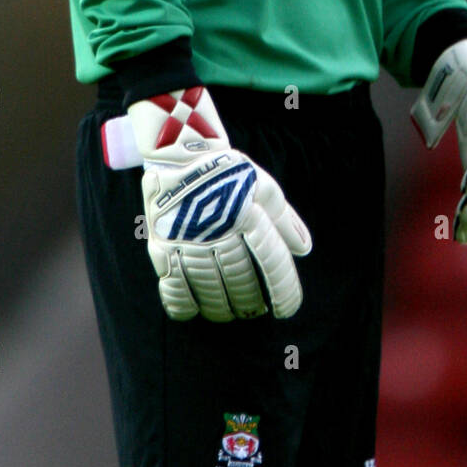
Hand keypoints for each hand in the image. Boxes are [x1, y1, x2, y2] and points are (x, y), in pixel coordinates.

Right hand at [105, 86, 311, 320]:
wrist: (178, 153)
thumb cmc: (227, 171)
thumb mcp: (262, 186)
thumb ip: (284, 219)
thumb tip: (304, 250)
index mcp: (246, 214)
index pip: (271, 261)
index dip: (283, 289)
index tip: (287, 308)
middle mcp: (218, 231)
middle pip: (240, 280)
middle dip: (251, 302)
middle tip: (254, 311)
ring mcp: (188, 240)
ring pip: (209, 288)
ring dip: (221, 307)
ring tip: (228, 313)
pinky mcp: (162, 244)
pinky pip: (172, 283)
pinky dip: (182, 303)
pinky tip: (192, 312)